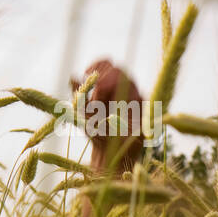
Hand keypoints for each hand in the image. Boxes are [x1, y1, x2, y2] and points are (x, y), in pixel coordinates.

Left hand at [74, 59, 143, 174]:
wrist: (109, 153)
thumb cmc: (95, 130)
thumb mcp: (82, 113)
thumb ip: (80, 95)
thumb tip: (73, 75)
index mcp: (108, 84)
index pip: (107, 64)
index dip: (98, 66)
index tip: (88, 76)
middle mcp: (123, 88)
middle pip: (120, 71)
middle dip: (106, 82)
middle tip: (95, 99)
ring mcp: (135, 98)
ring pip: (130, 84)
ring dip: (114, 95)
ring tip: (102, 112)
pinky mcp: (144, 111)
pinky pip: (140, 101)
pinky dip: (127, 106)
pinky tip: (116, 117)